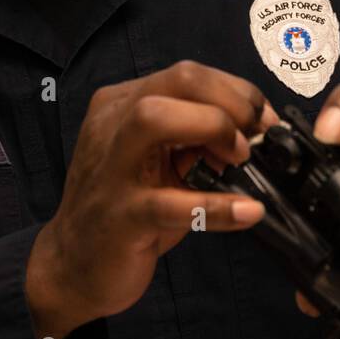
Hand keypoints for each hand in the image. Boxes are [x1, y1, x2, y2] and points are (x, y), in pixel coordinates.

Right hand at [25, 60, 277, 338]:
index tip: (264, 121)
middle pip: (178, 79)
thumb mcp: (161, 162)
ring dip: (213, 128)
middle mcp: (113, 123)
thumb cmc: (127, 207)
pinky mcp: (119, 215)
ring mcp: (112, 167)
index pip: (189, 74)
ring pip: (155, 118)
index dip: (238, 92)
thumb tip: (255, 132)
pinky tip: (247, 212)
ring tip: (240, 159)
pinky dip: (216, 206)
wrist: (75, 264)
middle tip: (254, 140)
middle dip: (231, 102)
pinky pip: (167, 204)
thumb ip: (196, 139)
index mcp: (124, 104)